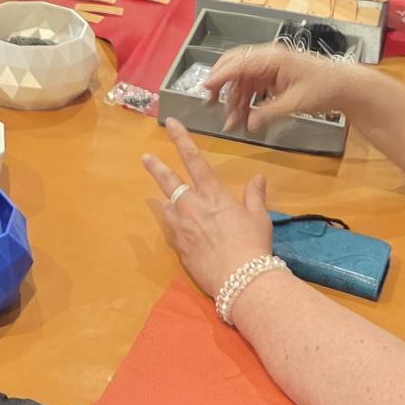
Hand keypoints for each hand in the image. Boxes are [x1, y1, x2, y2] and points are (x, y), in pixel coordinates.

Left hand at [141, 118, 273, 298]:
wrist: (241, 280)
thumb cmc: (253, 245)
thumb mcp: (259, 218)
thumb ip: (255, 196)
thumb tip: (259, 177)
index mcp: (213, 195)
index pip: (195, 160)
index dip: (182, 139)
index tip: (171, 124)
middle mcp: (192, 207)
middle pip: (169, 182)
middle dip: (156, 168)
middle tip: (145, 158)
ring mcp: (182, 228)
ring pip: (166, 208)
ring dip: (166, 204)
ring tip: (166, 204)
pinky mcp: (178, 248)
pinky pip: (170, 232)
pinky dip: (173, 228)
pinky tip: (177, 233)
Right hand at [202, 43, 354, 134]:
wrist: (344, 86)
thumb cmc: (323, 89)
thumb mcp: (295, 103)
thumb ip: (269, 113)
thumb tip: (248, 124)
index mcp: (272, 58)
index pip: (238, 64)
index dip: (219, 76)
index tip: (205, 88)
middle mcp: (267, 58)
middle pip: (235, 67)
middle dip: (222, 86)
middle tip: (211, 104)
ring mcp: (270, 67)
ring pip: (242, 80)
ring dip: (235, 100)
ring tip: (231, 123)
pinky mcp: (273, 76)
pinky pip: (252, 86)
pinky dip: (246, 101)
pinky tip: (244, 118)